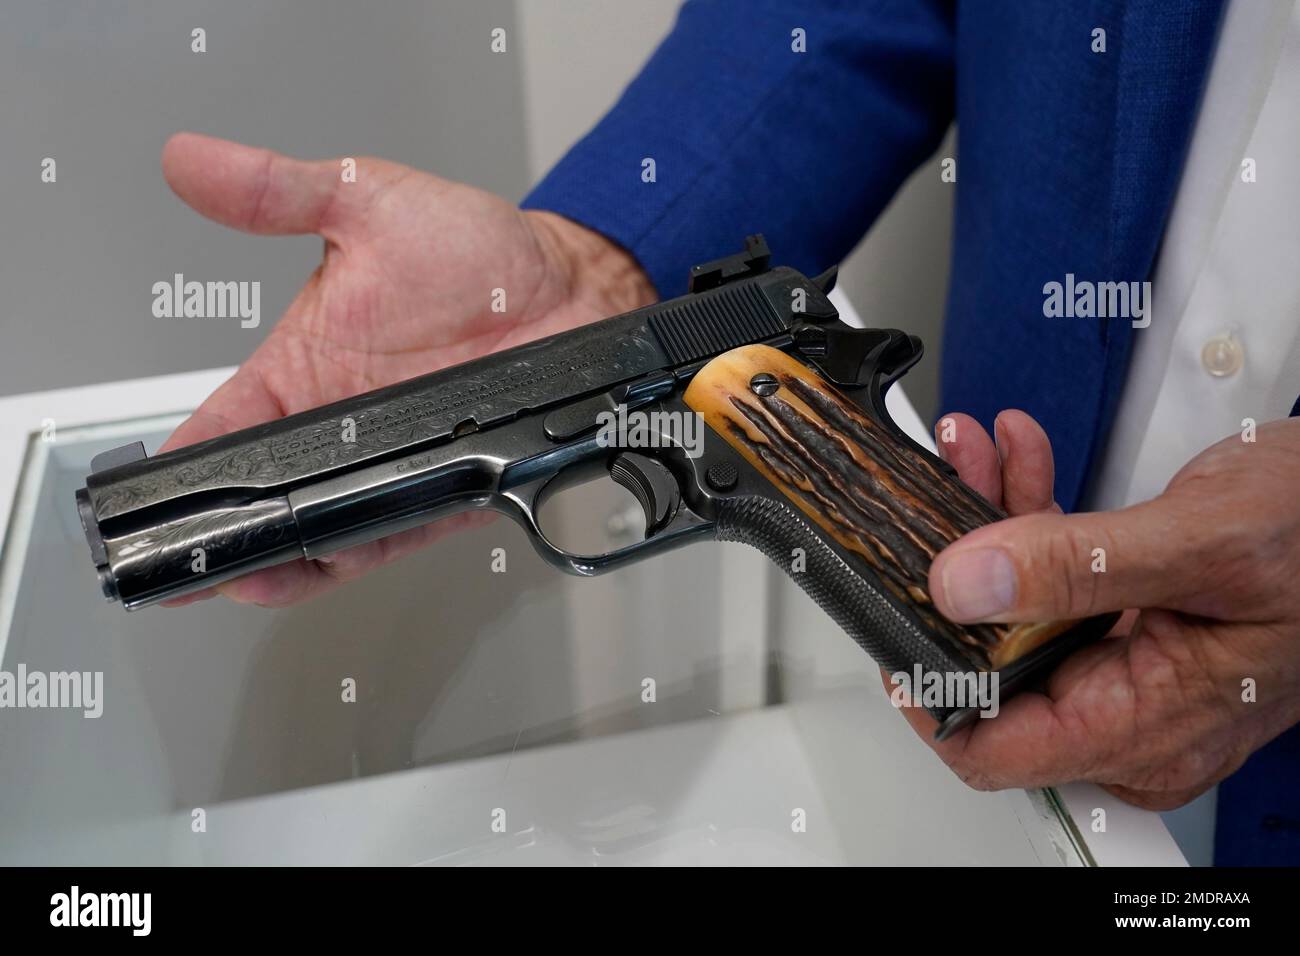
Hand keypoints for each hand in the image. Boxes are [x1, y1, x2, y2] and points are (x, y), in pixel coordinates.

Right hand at [156, 132, 654, 606]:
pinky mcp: (440, 490)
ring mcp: (389, 463)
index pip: (224, 424)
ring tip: (232, 575)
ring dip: (271, 556)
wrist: (570, 288)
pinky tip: (305, 571)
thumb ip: (279, 192)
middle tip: (180, 554)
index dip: (184, 462)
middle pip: (261, 493)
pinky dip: (341, 560)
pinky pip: (381, 536)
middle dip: (218, 529)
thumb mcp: (367, 201)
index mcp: (304, 367)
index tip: (147, 494)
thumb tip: (191, 161)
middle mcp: (339, 426)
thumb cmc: (478, 249)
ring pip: (312, 529)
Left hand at [893, 409, 1299, 809]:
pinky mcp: (1127, 622)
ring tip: (975, 456)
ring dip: (989, 525)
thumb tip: (965, 586)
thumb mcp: (1201, 544)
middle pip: (992, 664)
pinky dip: (1030, 519)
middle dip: (956, 572)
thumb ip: (1078, 567)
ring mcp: (1127, 666)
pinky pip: (1053, 581)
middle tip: (936, 497)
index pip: (995, 748)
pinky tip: (1017, 462)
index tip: (894, 613)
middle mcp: (1130, 710)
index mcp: (1146, 726)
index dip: (929, 688)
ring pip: (1016, 611)